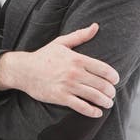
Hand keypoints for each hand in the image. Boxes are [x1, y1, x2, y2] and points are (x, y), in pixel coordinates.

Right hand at [0, 23, 118, 117]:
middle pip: (101, 84)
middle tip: (112, 94)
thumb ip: (80, 35)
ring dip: (105, 101)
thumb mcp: (61, 43)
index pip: (103, 69)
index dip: (113, 76)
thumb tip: (95, 26)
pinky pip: (81, 107)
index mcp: (76, 58)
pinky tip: (97, 113)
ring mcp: (67, 85)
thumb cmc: (43, 56)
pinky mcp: (60, 97)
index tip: (116, 80)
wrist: (23, 70)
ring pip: (93, 96)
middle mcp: (74, 72)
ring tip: (108, 103)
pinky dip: (92, 112)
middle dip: (110, 91)